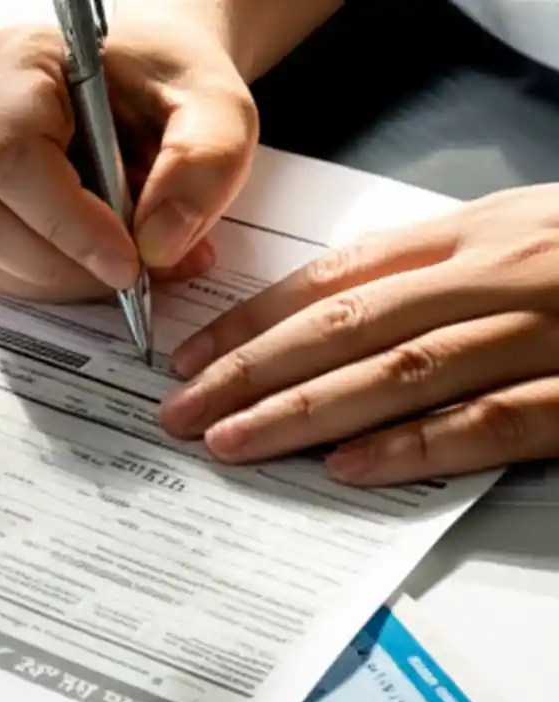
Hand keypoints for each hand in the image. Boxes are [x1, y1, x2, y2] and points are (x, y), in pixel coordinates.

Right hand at [0, 6, 257, 300]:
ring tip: (128, 261)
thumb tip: (158, 243)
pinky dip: (46, 281)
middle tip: (142, 273)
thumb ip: (203, 162)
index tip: (128, 263)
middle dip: (67, 264)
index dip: (66, 222)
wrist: (143, 82)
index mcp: (14, 60)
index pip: (11, 154)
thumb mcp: (217, 105)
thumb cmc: (166, 80)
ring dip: (59, 279)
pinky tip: (92, 259)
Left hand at [158, 184, 558, 484]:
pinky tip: (347, 466)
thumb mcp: (524, 231)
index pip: (338, 277)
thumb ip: (439, 267)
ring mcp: (542, 330)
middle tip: (181, 409)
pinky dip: (415, 445)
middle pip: (347, 323)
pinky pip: (492, 421)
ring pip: (400, 370)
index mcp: (473, 234)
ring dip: (303, 410)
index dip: (254, 319)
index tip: (191, 356)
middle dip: (250, 370)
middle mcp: (496, 275)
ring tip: (230, 440)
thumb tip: (343, 311)